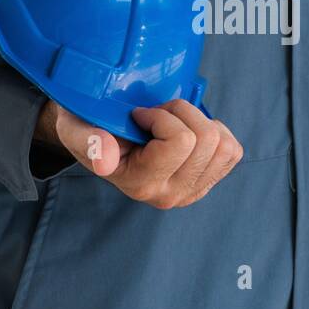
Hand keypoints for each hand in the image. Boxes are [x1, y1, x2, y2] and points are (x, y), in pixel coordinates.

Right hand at [36, 98, 242, 208]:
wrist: (99, 142)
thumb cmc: (89, 129)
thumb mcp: (76, 129)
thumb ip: (87, 141)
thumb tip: (104, 160)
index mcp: (140, 184)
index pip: (180, 141)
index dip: (162, 116)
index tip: (139, 115)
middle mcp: (169, 195)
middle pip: (206, 139)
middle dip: (182, 113)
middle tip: (156, 116)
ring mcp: (192, 191)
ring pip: (223, 144)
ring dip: (200, 122)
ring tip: (172, 123)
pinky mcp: (207, 183)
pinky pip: (232, 151)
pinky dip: (216, 132)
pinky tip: (189, 132)